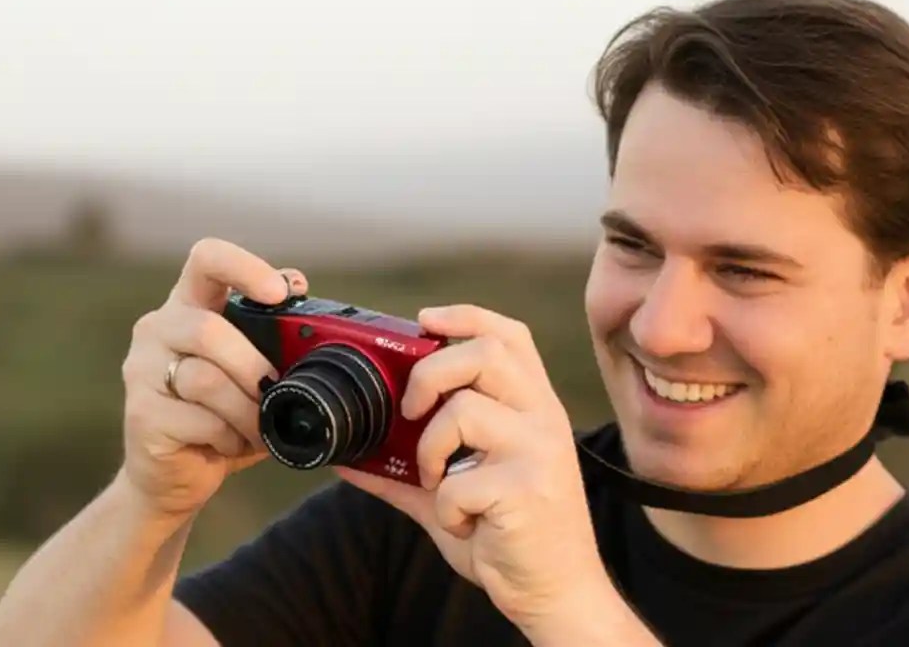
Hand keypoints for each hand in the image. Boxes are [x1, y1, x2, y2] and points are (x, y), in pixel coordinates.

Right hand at [117, 238, 306, 517]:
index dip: (243, 268)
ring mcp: (141, 370)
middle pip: (208, 330)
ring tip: (256, 428)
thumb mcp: (254, 370)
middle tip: (273, 392)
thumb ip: (273, 331)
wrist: (176, 474)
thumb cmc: (222, 415)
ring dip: (246, 411)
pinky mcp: (140, 413)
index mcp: (189, 305)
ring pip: (205, 380)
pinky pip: (199, 420)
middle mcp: (157, 328)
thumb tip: (298, 285)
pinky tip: (229, 444)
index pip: (206, 259)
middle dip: (253, 367)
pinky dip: (229, 437)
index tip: (279, 292)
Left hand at [335, 304, 613, 635]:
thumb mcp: (460, 494)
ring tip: (437, 481)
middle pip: (485, 353)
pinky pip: (457, 482)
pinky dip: (446, 508)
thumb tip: (350, 461)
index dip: (465, 316)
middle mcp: (543, 420)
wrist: (558, 594)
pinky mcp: (526, 491)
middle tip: (410, 412)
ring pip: (465, 411)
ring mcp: (538, 453)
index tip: (424, 320)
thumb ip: (410, 471)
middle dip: (431, 372)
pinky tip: (465, 523)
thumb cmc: (513, 538)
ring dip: (431, 449)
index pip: (509, 335)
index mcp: (534, 409)